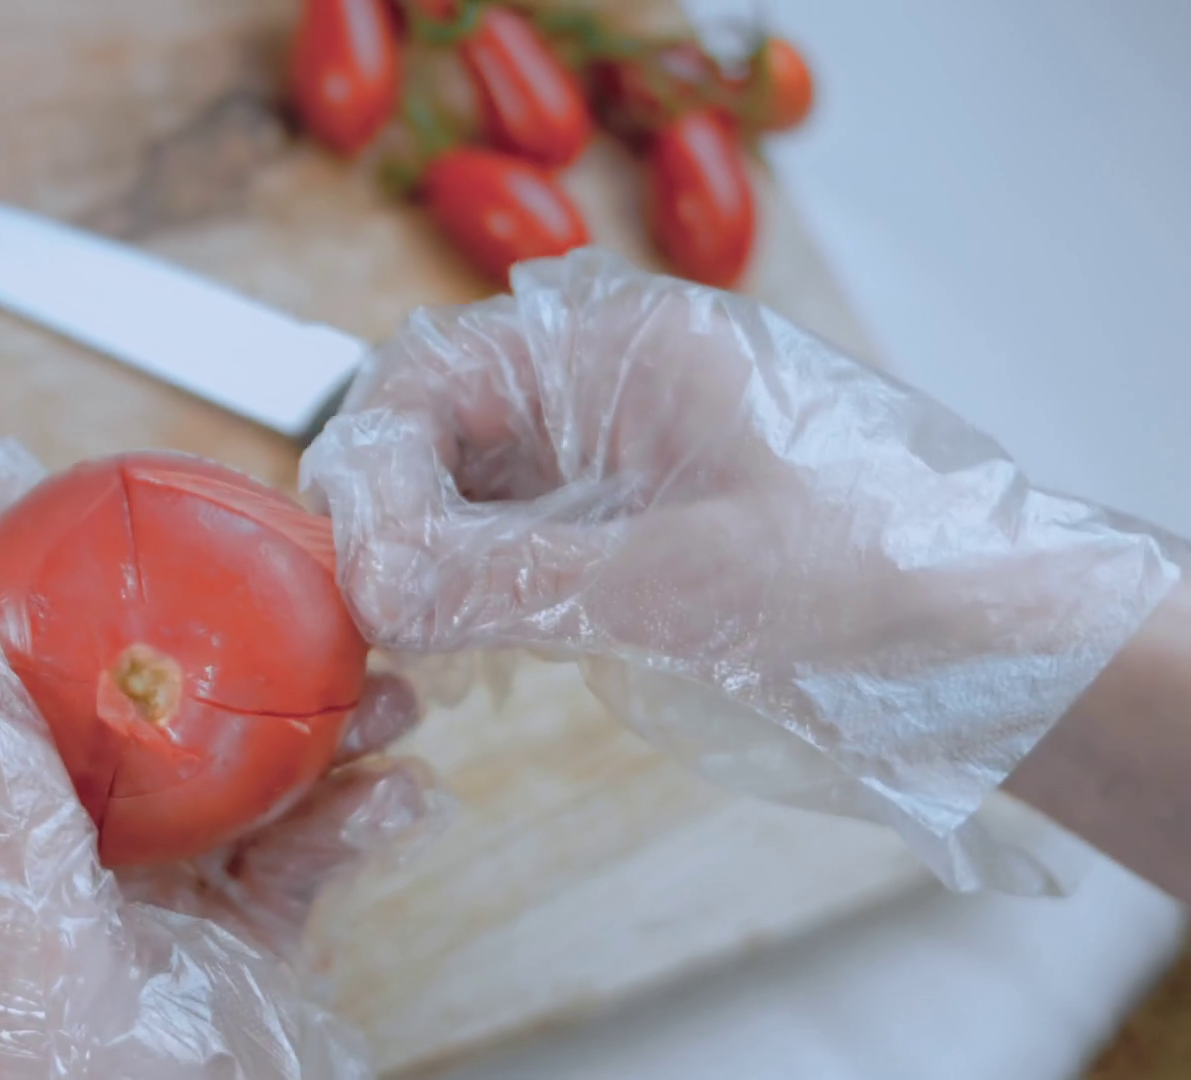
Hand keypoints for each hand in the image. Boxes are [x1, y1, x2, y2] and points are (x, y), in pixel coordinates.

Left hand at [0, 440, 440, 1078]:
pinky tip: (411, 795)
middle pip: (121, 685)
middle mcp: (64, 850)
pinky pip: (308, 852)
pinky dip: (364, 818)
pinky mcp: (240, 944)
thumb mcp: (8, 929)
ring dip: (319, 709)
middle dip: (201, 610)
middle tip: (271, 544)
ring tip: (390, 688)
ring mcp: (156, 895)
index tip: (6, 460)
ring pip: (238, 758)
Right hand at [300, 250, 1178, 891]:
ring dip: (427, 560)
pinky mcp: (627, 523)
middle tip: (376, 616)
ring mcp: (616, 454)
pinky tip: (470, 645)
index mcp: (617, 348)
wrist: (989, 650)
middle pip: (436, 429)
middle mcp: (605, 385)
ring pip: (466, 491)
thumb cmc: (866, 577)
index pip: (432, 375)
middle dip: (391, 516)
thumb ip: (502, 579)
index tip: (359, 568)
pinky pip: (514, 540)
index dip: (373, 466)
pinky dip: (476, 590)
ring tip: (421, 642)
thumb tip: (367, 587)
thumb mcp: (669, 581)